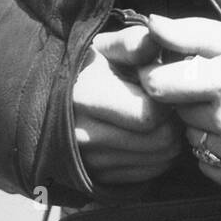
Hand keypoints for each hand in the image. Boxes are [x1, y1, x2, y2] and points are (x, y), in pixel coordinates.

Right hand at [72, 27, 186, 185]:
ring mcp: (89, 161)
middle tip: (171, 103)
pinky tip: (149, 135)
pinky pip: (146, 174)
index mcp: (86, 96)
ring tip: (162, 117)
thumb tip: (159, 42)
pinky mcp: (97, 178)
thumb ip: (133, 43)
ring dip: (170, 140)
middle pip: (158, 141)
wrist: (46, 100)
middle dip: (174, 121)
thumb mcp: (104, 46)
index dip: (169, 98)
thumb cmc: (84, 67)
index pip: (150, 114)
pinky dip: (157, 157)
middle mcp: (84, 135)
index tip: (168, 86)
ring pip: (157, 160)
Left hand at [137, 16, 220, 193]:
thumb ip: (192, 32)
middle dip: (190, 98)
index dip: (160, 73)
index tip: (171, 68)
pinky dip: (217, 149)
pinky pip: (208, 163)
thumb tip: (152, 24)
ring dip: (205, 125)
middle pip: (177, 110)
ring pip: (193, 137)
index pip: (158, 84)